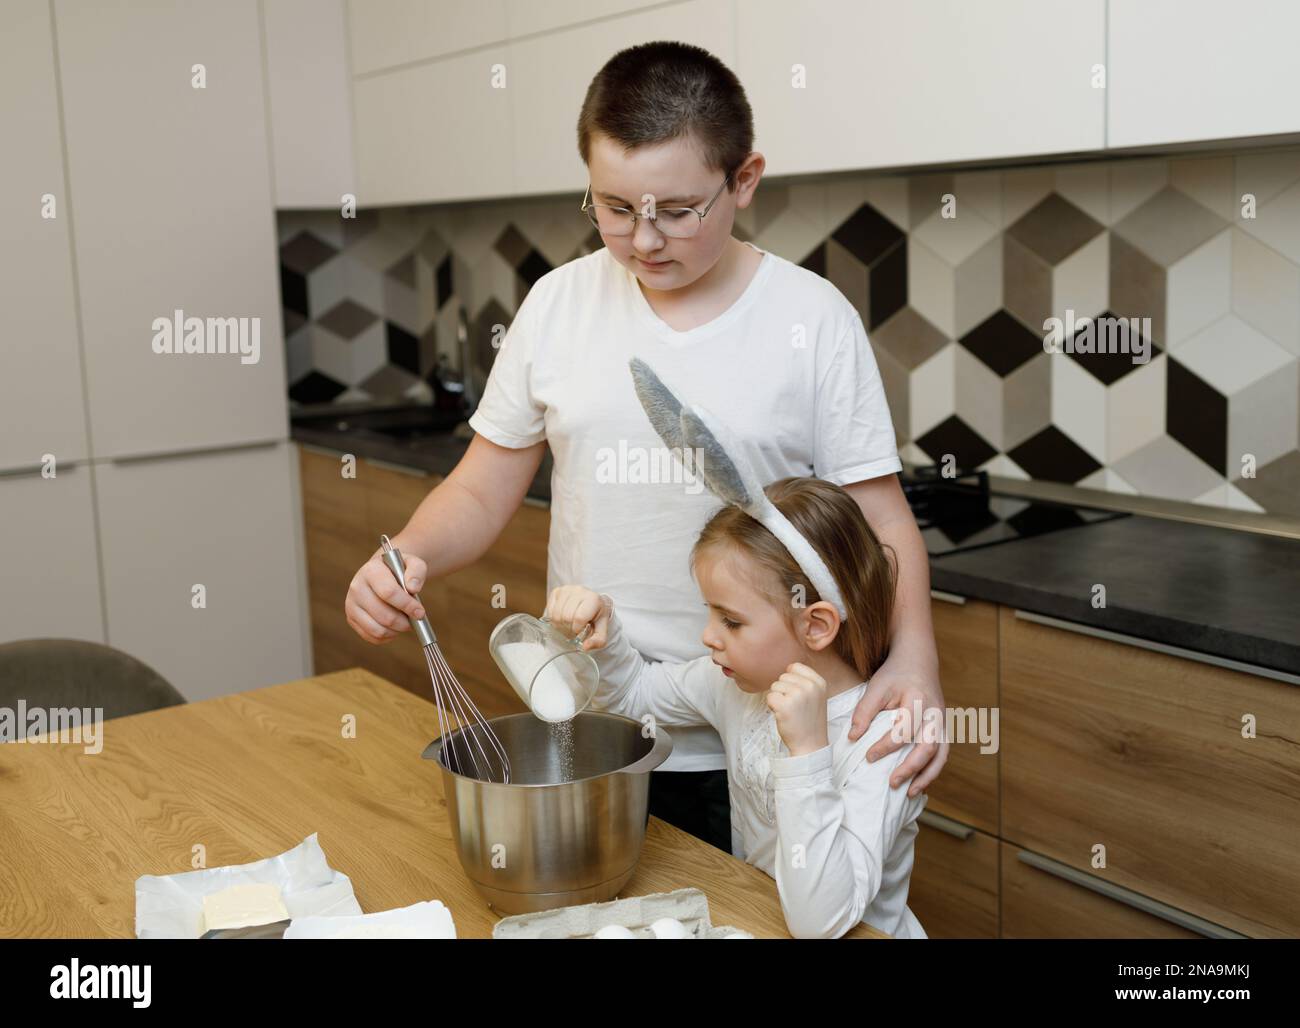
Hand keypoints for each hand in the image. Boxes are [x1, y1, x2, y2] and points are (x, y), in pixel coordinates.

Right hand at [344, 543, 428, 643]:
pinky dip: (388, 636)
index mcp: (371, 571)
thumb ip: (417, 571)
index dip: (407, 605)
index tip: (420, 612)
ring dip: (397, 630)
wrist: (383, 572)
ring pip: (378, 630)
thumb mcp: (413, 563)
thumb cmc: (400, 569)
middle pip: (384, 615)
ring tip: (405, 622)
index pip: (389, 593)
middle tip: (415, 619)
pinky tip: (395, 626)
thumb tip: (413, 588)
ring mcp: (351, 605)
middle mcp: (357, 588)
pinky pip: (373, 637)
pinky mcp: (351, 619)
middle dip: (404, 622)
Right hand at [543, 586, 612, 649]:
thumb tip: (585, 647)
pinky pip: (550, 610)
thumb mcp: (600, 631)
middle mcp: (580, 591)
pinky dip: (554, 618)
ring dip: (560, 624)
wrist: (590, 603)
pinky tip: (562, 618)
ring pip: (556, 614)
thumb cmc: (595, 617)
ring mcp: (567, 590)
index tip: (581, 629)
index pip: (579, 618)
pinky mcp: (557, 591)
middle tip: (573, 627)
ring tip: (568, 623)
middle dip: (568, 627)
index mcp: (594, 599)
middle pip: (566, 617)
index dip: (578, 628)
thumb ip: (597, 641)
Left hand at [766, 663, 828, 756]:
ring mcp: (797, 695)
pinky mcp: (784, 705)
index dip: (791, 681)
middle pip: (782, 677)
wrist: (810, 745)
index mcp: (819, 681)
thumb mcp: (816, 695)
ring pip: (775, 686)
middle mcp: (810, 686)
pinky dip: (772, 707)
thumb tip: (787, 668)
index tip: (799, 697)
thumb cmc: (809, 720)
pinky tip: (783, 716)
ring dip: (778, 699)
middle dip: (784, 691)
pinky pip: (769, 697)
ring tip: (790, 712)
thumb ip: (805, 680)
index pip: (794, 667)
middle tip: (794, 707)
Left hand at [848, 653, 947, 797]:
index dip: (885, 747)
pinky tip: (920, 782)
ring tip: (911, 793)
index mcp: (918, 702)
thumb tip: (853, 738)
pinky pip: (942, 753)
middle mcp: (935, 714)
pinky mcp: (943, 728)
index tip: (868, 756)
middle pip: (928, 747)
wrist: (919, 661)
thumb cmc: (895, 674)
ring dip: (928, 776)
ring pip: (941, 754)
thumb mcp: (876, 687)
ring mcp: (942, 722)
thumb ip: (864, 711)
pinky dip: (933, 770)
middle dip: (911, 769)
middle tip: (892, 783)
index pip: (903, 732)